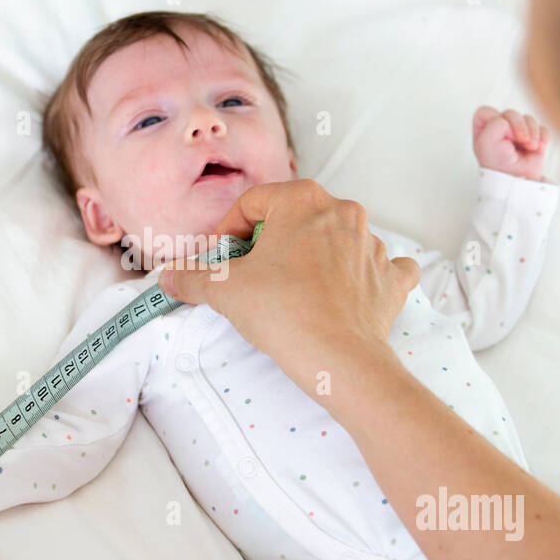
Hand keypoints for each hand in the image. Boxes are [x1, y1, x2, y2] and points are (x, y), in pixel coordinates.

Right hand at [157, 179, 419, 410]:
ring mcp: (373, 244)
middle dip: (272, 241)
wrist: (340, 359)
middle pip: (296, 218)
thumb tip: (169, 277)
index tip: (219, 258)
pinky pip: (382, 265)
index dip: (228, 230)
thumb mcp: (223, 290)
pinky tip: (352, 288)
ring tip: (293, 290)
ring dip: (315, 255)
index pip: (254, 203)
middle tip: (252, 274)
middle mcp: (344, 212)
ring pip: (337, 238)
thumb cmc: (281, 313)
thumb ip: (192, 277)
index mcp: (303, 200)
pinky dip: (366, 273)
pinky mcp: (391, 278)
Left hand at [472, 105, 548, 180]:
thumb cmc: (498, 164)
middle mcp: (500, 129)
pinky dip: (542, 137)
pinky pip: (542, 128)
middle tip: (521, 140)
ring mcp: (518, 132)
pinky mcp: (534, 138)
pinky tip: (538, 148)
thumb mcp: (485, 143)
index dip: (495, 120)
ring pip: (528, 118)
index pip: (486, 111)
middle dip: (519, 126)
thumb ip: (495, 123)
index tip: (501, 135)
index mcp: (484, 130)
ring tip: (530, 147)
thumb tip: (514, 123)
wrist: (518, 181)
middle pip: (511, 113)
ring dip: (532, 132)